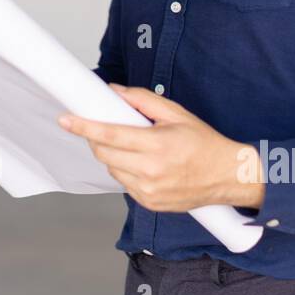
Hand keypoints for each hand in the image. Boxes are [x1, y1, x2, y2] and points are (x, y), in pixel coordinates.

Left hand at [57, 84, 264, 212]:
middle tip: (103, 127)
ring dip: (112, 155)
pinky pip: (123, 184)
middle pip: (104, 153)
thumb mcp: (177, 114)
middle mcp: (151, 171)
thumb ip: (143, 101)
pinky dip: (124, 170)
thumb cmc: (204, 144)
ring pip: (111, 169)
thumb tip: (115, 92)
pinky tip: (142, 163)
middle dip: (96, 139)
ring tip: (133, 147)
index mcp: (157, 146)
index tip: (66, 120)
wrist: (228, 176)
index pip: (109, 135)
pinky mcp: (150, 203)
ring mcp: (149, 191)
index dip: (84, 126)